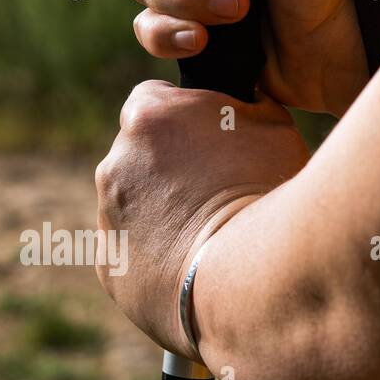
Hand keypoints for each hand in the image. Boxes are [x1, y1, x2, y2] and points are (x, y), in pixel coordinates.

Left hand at [94, 80, 309, 358]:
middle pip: (140, 155)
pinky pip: (131, 253)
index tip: (209, 139)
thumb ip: (239, 107)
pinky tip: (196, 269)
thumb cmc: (269, 195)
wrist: (250, 280)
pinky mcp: (109, 264)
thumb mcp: (273, 127)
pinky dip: (156, 257)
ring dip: (162, 214)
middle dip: (171, 168)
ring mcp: (106, 214)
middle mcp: (114, 161)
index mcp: (147, 116)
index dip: (184, 118)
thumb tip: (238, 103)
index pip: (153, 99)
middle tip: (218, 193)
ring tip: (213, 238)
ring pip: (134, 206)